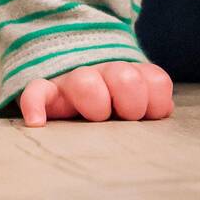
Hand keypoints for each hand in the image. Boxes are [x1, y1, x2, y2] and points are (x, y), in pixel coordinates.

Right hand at [17, 61, 173, 125]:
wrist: (81, 86)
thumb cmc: (115, 106)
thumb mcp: (139, 105)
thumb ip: (155, 104)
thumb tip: (163, 110)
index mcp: (132, 78)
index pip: (154, 81)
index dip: (156, 100)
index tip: (149, 115)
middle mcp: (105, 75)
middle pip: (123, 76)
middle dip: (130, 100)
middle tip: (125, 117)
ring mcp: (75, 83)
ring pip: (84, 81)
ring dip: (95, 101)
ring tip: (96, 118)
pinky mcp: (48, 93)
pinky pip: (36, 91)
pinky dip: (35, 105)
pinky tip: (39, 123)